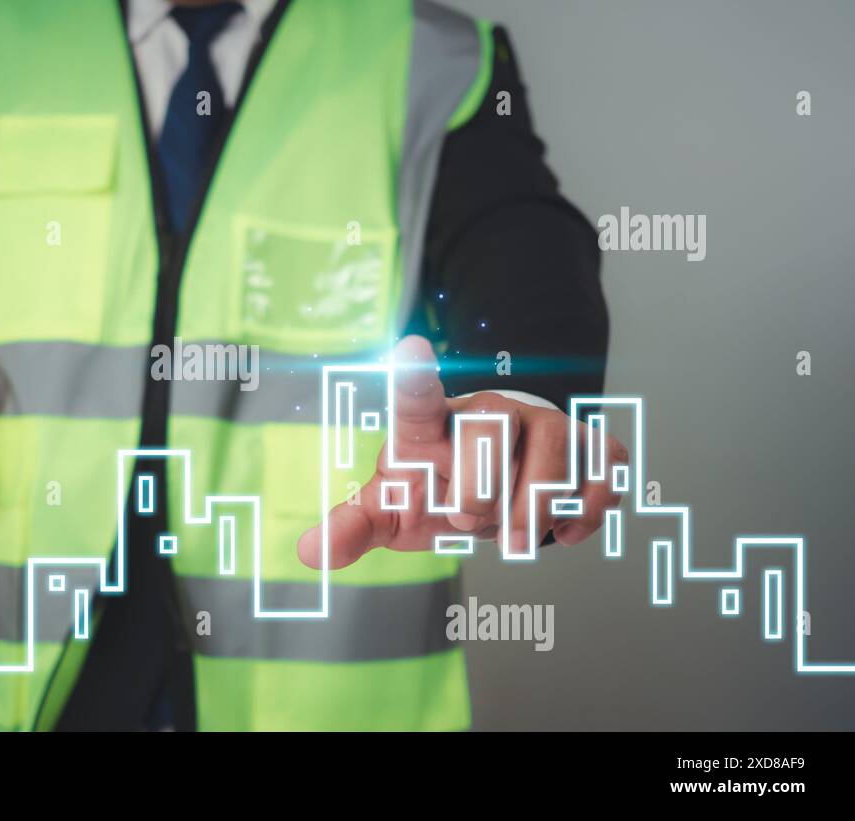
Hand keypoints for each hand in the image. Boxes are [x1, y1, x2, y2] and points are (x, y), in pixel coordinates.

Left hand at [297, 336, 626, 569]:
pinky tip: (561, 532)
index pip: (418, 397)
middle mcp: (488, 412)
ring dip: (529, 513)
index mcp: (429, 424)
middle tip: (467, 517)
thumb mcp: (390, 509)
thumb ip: (354, 526)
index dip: (414, 376)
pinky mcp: (588, 447)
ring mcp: (542, 424)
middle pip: (491, 438)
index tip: (408, 349)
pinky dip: (584, 514)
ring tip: (511, 538)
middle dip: (478, 496)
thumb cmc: (434, 488)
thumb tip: (309, 552)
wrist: (493, 492)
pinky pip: (601, 474)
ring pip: (551, 460)